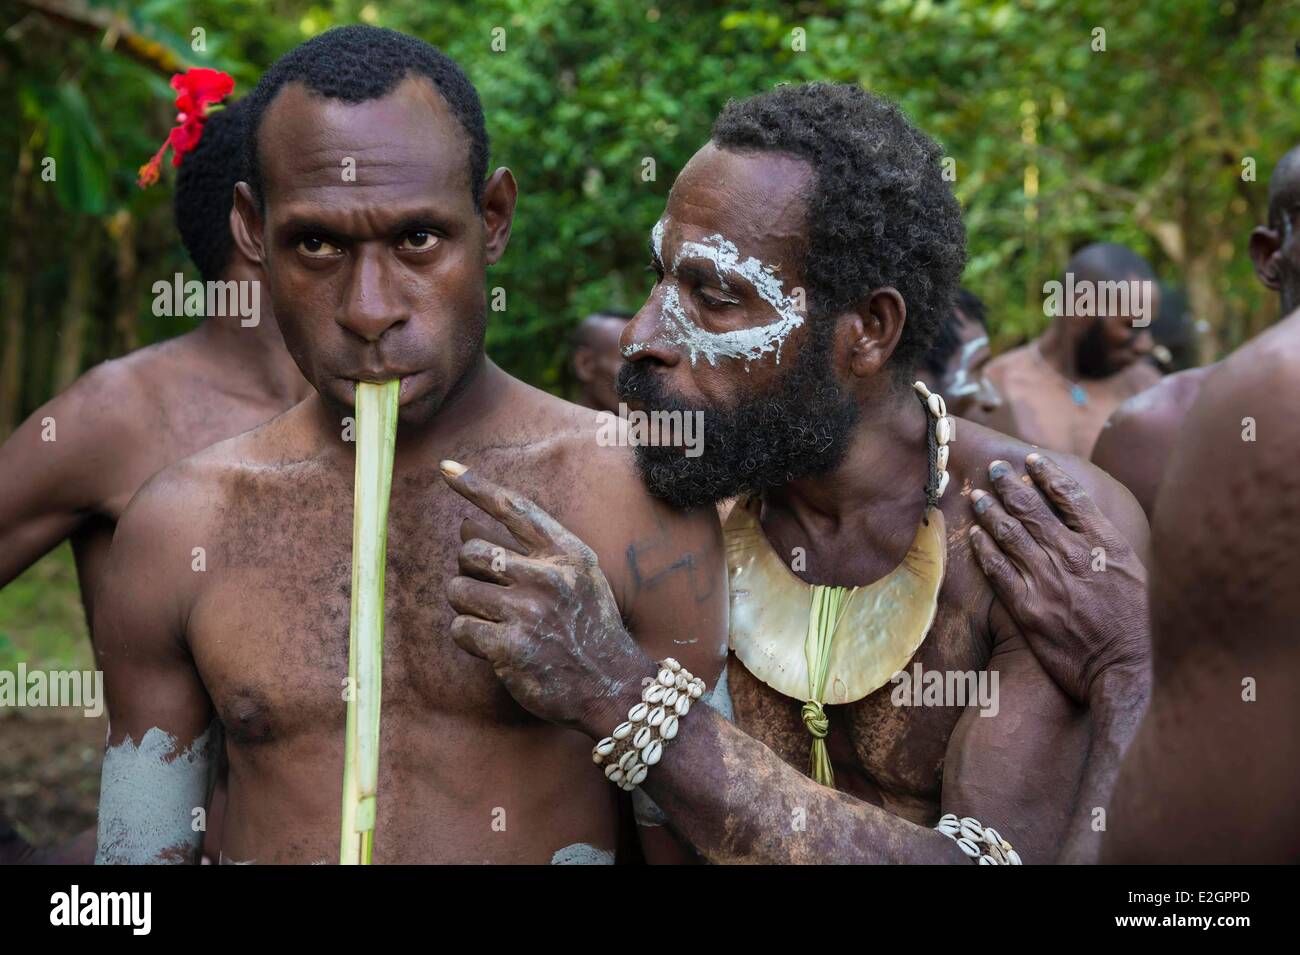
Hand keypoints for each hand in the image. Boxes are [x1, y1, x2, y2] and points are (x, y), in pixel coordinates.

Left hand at [440, 460, 649, 738]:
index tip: (446, 469)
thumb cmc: (587, 628)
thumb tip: (465, 524)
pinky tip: (497, 647)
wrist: (612, 686)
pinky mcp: (510, 648)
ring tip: (499, 623)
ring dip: (468, 608)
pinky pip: (460, 629)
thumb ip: (532, 549)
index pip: (513, 508)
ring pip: (458, 590)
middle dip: (471, 572)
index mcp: (567, 553)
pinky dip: (470, 639)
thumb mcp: (578, 576)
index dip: (476, 486)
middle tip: (494, 595)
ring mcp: (529, 612)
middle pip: (471, 551)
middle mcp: (548, 577)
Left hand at [967, 453, 1148, 703]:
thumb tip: (1090, 519)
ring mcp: (1048, 580)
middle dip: (1010, 484)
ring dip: (991, 511)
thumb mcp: (1136, 572)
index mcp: (1104, 543)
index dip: (1047, 474)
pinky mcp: (1028, 607)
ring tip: (978, 495)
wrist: (1124, 669)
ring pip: (1011, 535)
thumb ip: (1109, 543)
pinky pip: (999, 571)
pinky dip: (985, 549)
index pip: (1071, 496)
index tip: (1031, 459)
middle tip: (994, 468)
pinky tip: (975, 534)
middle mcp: (1073, 555)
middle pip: (1033, 509)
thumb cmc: (1136, 623)